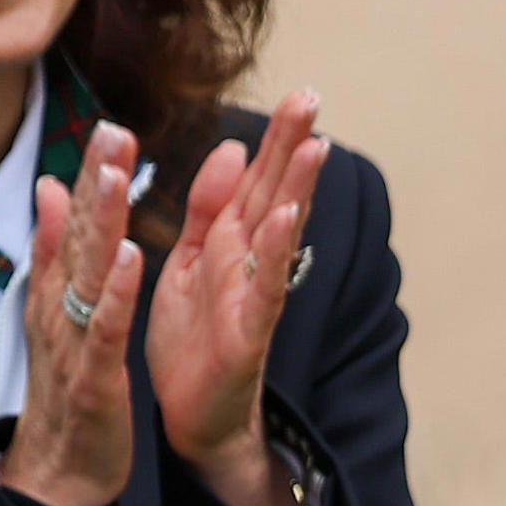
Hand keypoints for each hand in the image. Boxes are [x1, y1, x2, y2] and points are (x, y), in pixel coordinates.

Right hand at [0, 121, 144, 505]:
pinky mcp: (94, 375)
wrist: (59, 470)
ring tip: (116, 176)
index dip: (90, 176)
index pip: (73, 224)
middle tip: (111, 130)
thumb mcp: (56, 314)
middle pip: (76, 237)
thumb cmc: (66, 389)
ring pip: (88, 274)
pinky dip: (117, 293)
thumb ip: (52, 250)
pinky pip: (107, 328)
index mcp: (58, 293)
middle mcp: (59, 308)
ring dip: (100, 224)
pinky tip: (133, 258)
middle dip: (94, 183)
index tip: (108, 126)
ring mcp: (74, 340)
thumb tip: (45, 190)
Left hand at [150, 90, 328, 505]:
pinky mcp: (248, 333)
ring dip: (297, 190)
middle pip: (277, 195)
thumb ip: (207, 211)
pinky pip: (263, 287)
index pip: (257, 181)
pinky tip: (283, 219)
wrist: (192, 415)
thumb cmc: (194, 338)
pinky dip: (273, 253)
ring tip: (315, 145)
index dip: (278, 139)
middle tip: (314, 95)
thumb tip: (232, 151)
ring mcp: (254, 295)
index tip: (299, 90)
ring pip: (279, 235)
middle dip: (295, 148)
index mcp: (231, 243)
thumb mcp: (190, 262)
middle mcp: (251, 262)